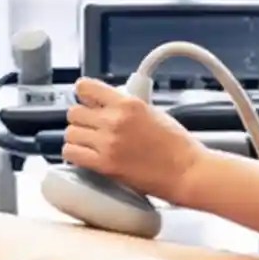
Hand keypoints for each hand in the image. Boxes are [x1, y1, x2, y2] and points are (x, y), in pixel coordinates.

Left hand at [62, 78, 208, 204]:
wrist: (187, 171)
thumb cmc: (178, 145)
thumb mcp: (153, 112)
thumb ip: (127, 106)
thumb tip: (107, 104)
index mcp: (128, 103)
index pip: (86, 88)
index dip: (83, 95)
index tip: (86, 100)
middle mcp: (114, 120)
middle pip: (74, 112)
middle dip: (81, 118)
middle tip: (91, 126)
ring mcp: (108, 143)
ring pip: (70, 133)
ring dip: (78, 137)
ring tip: (89, 142)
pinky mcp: (105, 165)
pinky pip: (72, 154)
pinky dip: (75, 154)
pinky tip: (85, 155)